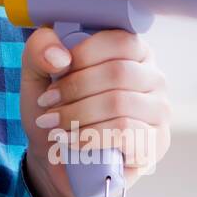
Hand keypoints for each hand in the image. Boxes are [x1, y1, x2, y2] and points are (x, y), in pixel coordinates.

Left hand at [19, 27, 171, 196]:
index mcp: (131, 51)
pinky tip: (71, 141)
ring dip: (78, 115)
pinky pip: (125, 133)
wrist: (57, 156)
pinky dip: (90, 137)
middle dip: (74, 89)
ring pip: (120, 104)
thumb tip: (59, 56)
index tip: (54, 72)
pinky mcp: (155, 143)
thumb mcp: (37, 74)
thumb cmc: (56, 107)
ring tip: (54, 125)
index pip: (118, 41)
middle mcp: (153, 78)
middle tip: (46, 103)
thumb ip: (40, 50)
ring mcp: (159, 112)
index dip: (82, 55)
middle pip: (119, 73)